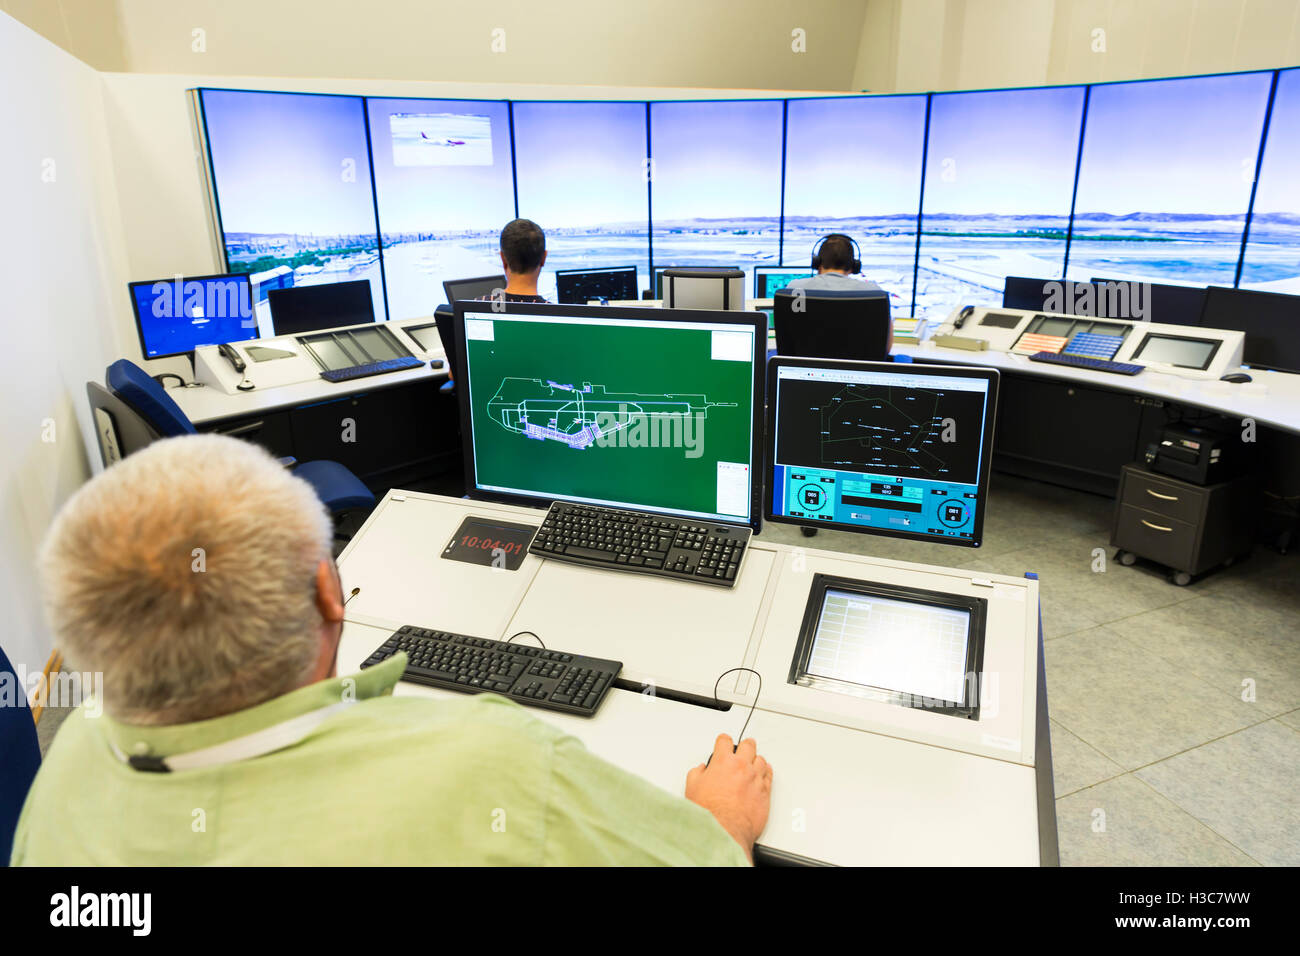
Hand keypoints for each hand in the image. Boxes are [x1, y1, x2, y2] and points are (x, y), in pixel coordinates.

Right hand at [685, 734, 771, 861]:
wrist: (723, 831)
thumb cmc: (709, 813)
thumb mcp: (693, 787)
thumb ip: (697, 773)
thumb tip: (701, 769)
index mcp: (723, 762)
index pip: (725, 741)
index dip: (723, 741)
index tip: (723, 743)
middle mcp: (742, 767)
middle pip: (748, 745)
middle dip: (744, 745)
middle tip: (742, 748)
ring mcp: (755, 779)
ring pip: (761, 760)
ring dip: (755, 760)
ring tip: (752, 762)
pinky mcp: (765, 792)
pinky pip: (769, 775)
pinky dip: (766, 772)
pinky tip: (763, 772)